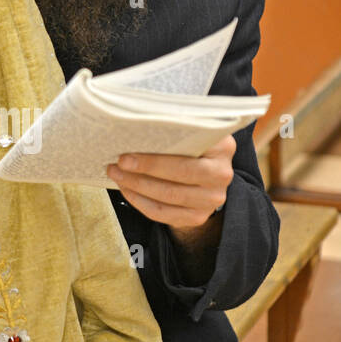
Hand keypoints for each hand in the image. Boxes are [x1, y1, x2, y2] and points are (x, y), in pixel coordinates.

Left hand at [106, 134, 235, 230]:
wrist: (203, 176)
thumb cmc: (190, 146)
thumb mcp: (190, 131)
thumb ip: (174, 126)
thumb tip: (138, 124)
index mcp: (222, 147)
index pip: (189, 151)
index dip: (155, 156)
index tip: (126, 153)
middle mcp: (222, 174)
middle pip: (180, 174)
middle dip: (143, 171)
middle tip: (117, 164)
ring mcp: (211, 199)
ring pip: (169, 196)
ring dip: (137, 186)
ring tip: (117, 175)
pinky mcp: (198, 217)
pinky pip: (164, 213)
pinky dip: (140, 202)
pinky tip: (127, 190)